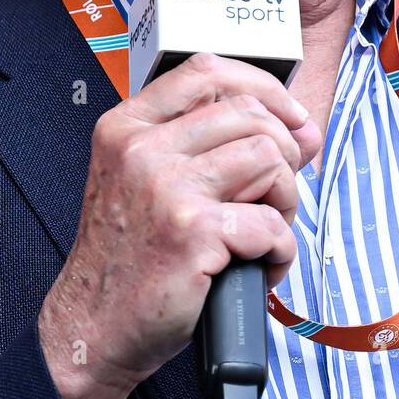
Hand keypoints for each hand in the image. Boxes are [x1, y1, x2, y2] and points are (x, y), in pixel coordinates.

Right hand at [38, 53, 320, 398]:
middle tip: (273, 196)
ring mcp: (166, 187)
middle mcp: (142, 149)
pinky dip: (280, 252)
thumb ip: (222, 148)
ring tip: (264, 233)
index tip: (289, 117)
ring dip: (285, 202)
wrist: (93, 328)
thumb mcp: (155, 186)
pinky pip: (271, 223)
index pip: (207, 70)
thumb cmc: (128, 260)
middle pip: (250, 112)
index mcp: (127, 128)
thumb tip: (305, 130)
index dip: (263, 87)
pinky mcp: (192, 231)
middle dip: (283, 154)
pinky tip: (258, 267)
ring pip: (269, 159)